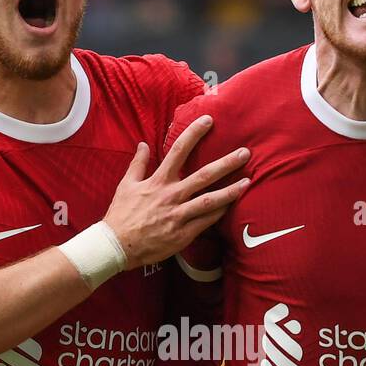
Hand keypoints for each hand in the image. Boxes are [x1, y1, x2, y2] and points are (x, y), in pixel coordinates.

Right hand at [105, 116, 248, 270]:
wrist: (117, 245)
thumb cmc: (121, 215)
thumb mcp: (126, 185)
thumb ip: (138, 164)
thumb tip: (143, 144)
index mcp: (158, 181)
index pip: (178, 151)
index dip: (194, 133)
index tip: (208, 120)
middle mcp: (171, 196)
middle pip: (203, 175)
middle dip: (226, 163)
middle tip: (245, 153)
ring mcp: (178, 215)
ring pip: (210, 200)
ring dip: (231, 191)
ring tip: (248, 181)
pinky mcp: (183, 234)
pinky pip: (206, 222)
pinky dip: (220, 213)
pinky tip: (232, 205)